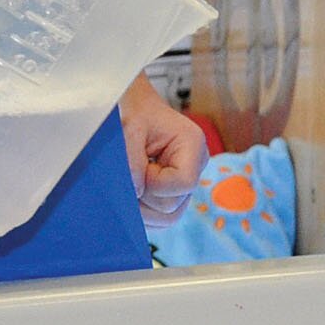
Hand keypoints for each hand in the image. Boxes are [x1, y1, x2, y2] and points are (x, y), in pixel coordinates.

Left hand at [119, 78, 206, 221]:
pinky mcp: (173, 191)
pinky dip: (143, 212)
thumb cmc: (134, 113)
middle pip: (175, 207)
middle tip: (131, 180)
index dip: (156, 184)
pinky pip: (161, 216)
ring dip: (142, 209)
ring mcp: (186, 180)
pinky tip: (133, 193)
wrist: (134, 107)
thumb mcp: (128, 131)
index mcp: (193, 145)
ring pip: (168, 217)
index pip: (183, 183)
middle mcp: (195, 166)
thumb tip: (134, 194)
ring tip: (130, 186)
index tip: (139, 170)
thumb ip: (132, 164)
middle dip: (146, 201)